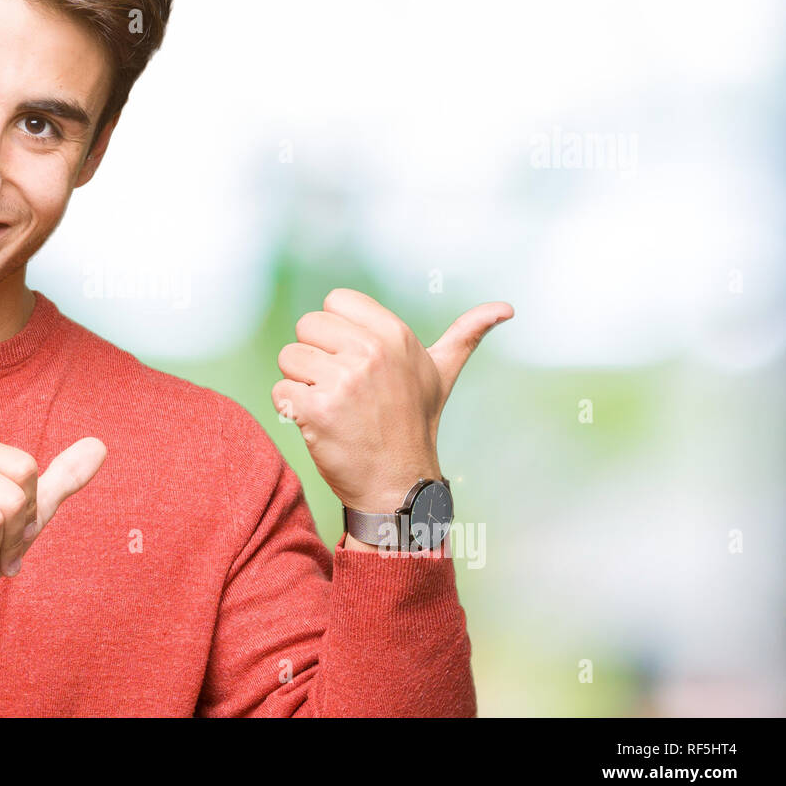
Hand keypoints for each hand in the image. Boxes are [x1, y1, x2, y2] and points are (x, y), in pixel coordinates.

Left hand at [272, 288, 511, 512]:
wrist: (398, 485)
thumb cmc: (415, 424)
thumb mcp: (441, 374)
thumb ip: (466, 335)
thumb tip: (505, 309)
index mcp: (395, 335)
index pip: (334, 300)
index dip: (336, 330)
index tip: (355, 359)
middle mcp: (370, 352)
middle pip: (307, 326)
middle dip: (316, 356)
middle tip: (343, 389)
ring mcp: (344, 381)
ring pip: (289, 358)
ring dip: (302, 385)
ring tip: (333, 408)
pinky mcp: (317, 409)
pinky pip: (280, 391)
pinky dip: (291, 410)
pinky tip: (318, 426)